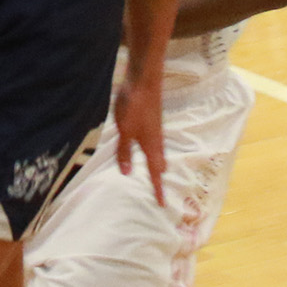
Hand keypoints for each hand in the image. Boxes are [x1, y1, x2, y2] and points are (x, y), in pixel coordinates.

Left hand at [112, 74, 167, 204]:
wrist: (143, 81)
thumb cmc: (134, 106)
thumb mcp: (124, 131)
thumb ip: (124, 151)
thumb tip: (127, 173)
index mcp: (151, 146)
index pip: (154, 173)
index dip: (157, 189)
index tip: (162, 205)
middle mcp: (156, 141)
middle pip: (158, 165)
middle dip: (158, 179)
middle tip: (158, 192)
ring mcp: (154, 131)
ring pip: (157, 154)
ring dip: (155, 166)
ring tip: (153, 176)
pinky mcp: (150, 122)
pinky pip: (152, 144)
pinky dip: (151, 153)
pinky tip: (145, 150)